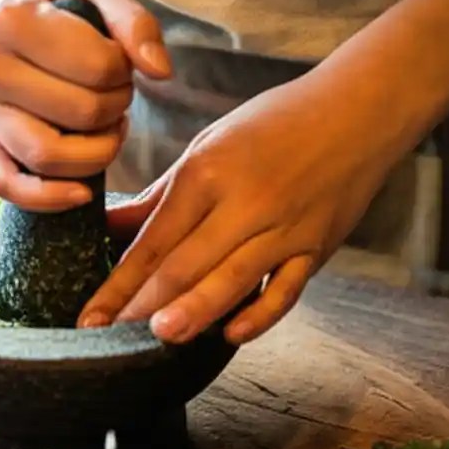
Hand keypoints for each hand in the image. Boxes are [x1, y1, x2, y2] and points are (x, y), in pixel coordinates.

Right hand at [0, 0, 171, 210]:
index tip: (120, 62)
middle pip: (79, 114)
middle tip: (119, 96)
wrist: (0, 10)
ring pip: (47, 156)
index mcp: (10, 22)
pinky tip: (82, 192)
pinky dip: (49, 198)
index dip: (125, 71)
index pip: (96, 68)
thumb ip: (133, 21)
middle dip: (117, 110)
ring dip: (96, 153)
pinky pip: (9, 187)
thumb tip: (161, 73)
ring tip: (106, 130)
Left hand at [77, 77, 401, 345]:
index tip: (90, 316)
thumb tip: (107, 227)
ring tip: (161, 338)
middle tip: (111, 337)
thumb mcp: (208, 147)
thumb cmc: (273, 126)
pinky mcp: (317, 249)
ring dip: (195, 312)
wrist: (358, 110)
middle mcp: (245, 203)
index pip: (154, 239)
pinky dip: (259, 315)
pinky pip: (286, 291)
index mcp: (208, 172)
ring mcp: (284, 229)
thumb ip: (159, 196)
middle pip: (187, 264)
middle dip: (145, 304)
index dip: (118, 283)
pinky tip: (230, 335)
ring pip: (233, 280)